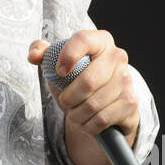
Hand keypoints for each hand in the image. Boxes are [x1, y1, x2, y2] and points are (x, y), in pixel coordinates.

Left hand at [27, 29, 138, 164]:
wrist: (102, 104)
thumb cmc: (76, 78)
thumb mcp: (57, 64)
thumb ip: (41, 52)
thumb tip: (34, 56)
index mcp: (100, 40)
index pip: (83, 39)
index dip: (68, 55)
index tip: (58, 71)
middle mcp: (118, 56)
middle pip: (88, 81)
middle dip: (69, 97)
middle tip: (64, 101)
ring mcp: (127, 80)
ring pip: (93, 104)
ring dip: (77, 114)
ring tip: (75, 112)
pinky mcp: (131, 103)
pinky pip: (102, 119)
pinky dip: (88, 125)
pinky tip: (87, 122)